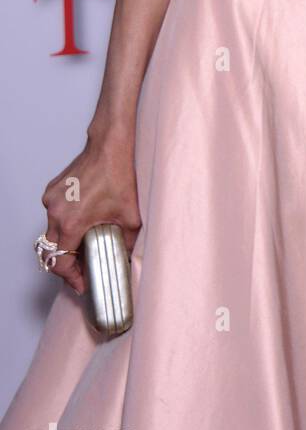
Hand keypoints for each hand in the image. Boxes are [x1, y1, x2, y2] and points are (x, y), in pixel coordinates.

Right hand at [39, 133, 140, 296]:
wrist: (110, 145)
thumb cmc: (119, 174)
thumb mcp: (131, 216)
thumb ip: (127, 242)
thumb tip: (126, 257)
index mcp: (71, 222)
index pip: (60, 262)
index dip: (71, 278)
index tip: (81, 283)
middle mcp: (56, 212)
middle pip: (51, 250)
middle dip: (66, 264)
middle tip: (82, 270)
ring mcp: (51, 200)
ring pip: (51, 232)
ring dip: (65, 242)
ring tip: (84, 245)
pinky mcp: (52, 190)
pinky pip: (54, 214)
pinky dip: (65, 223)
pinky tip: (83, 220)